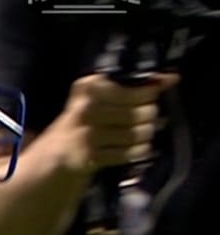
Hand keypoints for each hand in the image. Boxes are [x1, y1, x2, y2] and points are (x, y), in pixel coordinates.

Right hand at [45, 72, 178, 175]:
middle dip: (150, 115)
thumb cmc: (88, 118)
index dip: (150, 92)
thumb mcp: (103, 94)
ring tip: (143, 131)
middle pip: (138, 112)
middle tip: (148, 115)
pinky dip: (138, 151)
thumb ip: (136, 85)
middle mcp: (86, 110)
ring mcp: (88, 135)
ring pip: (136, 134)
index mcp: (89, 88)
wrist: (61, 150)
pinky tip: (138, 147)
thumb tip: (172, 78)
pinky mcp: (91, 156)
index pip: (133, 89)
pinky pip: (128, 153)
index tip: (158, 92)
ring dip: (146, 134)